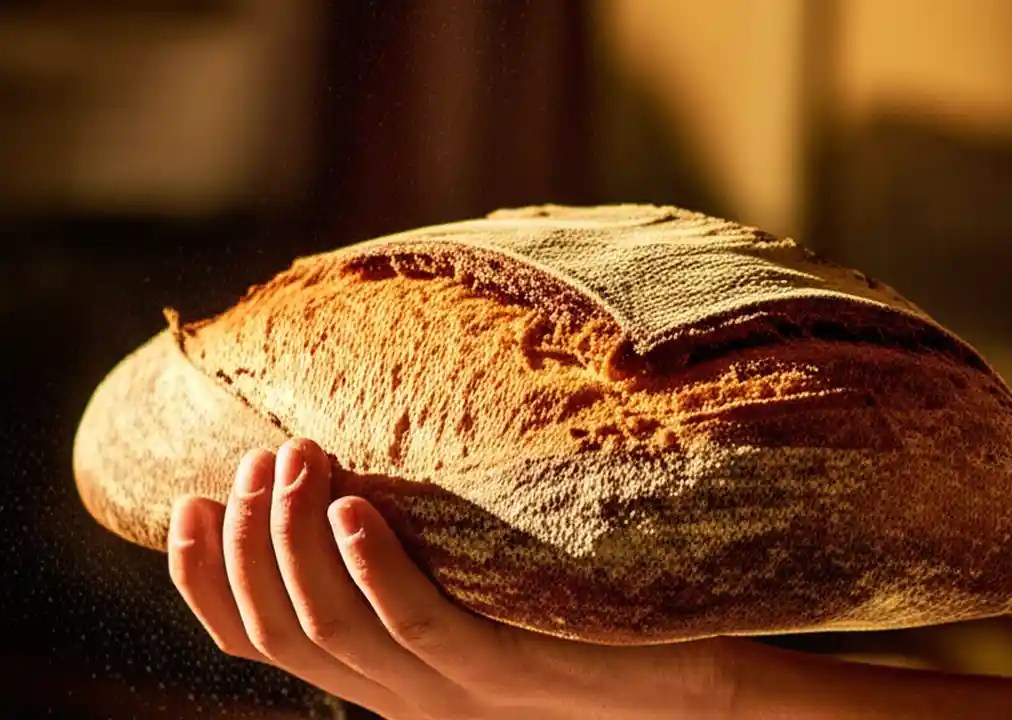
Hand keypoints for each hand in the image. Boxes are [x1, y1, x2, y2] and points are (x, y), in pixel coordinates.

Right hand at [167, 439, 736, 718]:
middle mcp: (395, 695)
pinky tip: (355, 505)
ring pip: (331, 624)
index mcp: (376, 674)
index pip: (257, 638)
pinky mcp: (500, 671)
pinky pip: (415, 626)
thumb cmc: (569, 620)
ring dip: (295, 537)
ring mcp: (444, 692)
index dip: (204, 578)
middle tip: (254, 457)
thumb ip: (408, 560)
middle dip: (247, 539)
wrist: (675, 685)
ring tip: (293, 460)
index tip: (186, 502)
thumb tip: (350, 473)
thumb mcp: (469, 589)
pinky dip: (373, 567)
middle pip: (281, 625)